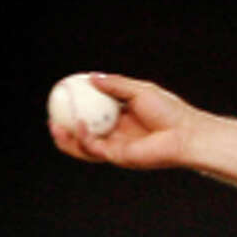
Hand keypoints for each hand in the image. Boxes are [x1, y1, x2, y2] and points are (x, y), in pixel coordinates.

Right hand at [47, 74, 199, 169]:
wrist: (185, 133)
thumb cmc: (169, 111)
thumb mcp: (138, 90)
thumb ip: (115, 84)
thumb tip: (90, 78)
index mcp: (121, 118)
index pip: (93, 114)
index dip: (76, 109)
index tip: (61, 98)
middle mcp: (117, 134)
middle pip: (85, 135)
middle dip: (64, 130)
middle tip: (51, 119)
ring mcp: (117, 147)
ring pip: (85, 147)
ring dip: (68, 139)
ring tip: (55, 126)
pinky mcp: (120, 158)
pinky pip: (95, 149)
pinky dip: (83, 138)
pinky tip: (78, 125)